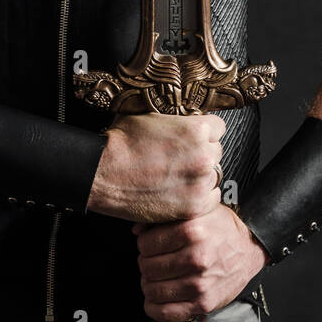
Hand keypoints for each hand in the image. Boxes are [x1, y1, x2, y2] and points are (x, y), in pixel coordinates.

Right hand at [86, 112, 225, 223]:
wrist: (103, 172)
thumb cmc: (121, 142)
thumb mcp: (151, 115)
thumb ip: (177, 120)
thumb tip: (187, 120)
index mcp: (195, 129)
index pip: (218, 128)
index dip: (204, 132)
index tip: (196, 138)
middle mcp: (202, 155)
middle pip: (217, 151)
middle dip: (202, 153)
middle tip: (182, 158)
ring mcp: (199, 182)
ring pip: (214, 175)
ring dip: (201, 175)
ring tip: (178, 176)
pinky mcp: (192, 206)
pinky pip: (211, 199)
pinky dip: (200, 196)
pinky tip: (182, 191)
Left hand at [132, 205, 268, 321]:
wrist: (250, 248)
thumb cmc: (221, 228)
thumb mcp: (196, 210)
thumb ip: (164, 217)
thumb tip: (136, 229)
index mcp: (191, 231)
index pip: (146, 244)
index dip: (143, 245)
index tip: (150, 246)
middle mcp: (196, 258)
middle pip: (147, 267)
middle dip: (146, 264)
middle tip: (154, 262)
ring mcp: (200, 284)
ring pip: (152, 290)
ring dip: (149, 285)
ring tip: (156, 278)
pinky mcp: (204, 303)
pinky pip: (166, 313)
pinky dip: (154, 308)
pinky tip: (156, 299)